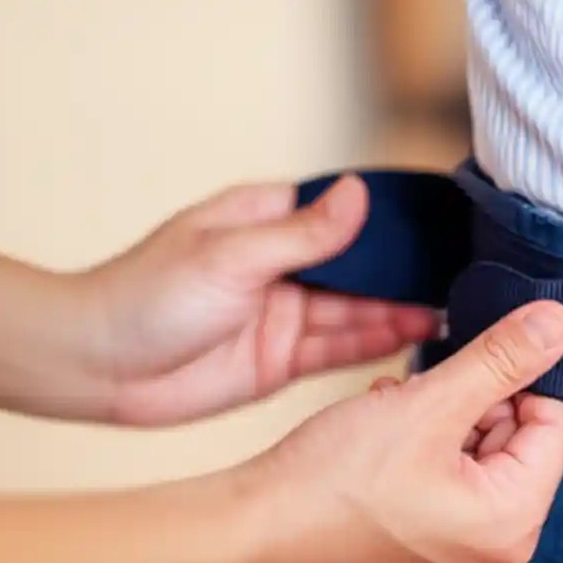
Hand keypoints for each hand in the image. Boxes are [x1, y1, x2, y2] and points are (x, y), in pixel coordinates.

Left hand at [79, 176, 438, 425]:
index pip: (343, 214)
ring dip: (401, 312)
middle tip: (464, 278)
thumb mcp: (231, 256)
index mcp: (266, 221)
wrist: (98, 369)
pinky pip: (340, 351)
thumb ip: (303, 234)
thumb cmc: (146, 296)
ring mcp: (285, 315)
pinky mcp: (282, 361)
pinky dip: (378, 346)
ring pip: (357, 311)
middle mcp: (282, 267)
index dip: (391, 223)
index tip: (440, 226)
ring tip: (454, 312)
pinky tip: (417, 340)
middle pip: (360, 268)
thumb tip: (358, 193)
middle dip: (407, 274)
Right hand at [233, 300, 562, 562]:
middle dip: (471, 404)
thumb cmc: (332, 480)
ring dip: (443, 421)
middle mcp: (500, 555)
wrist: (253, 534)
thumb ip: (501, 359)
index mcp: (513, 525)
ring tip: (391, 414)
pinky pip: (454, 487)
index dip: (514, 380)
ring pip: (481, 458)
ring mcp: (465, 561)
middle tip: (417, 396)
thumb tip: (558, 324)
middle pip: (519, 443)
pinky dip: (426, 451)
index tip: (467, 363)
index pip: (555, 425)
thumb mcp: (429, 403)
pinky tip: (383, 436)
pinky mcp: (433, 557)